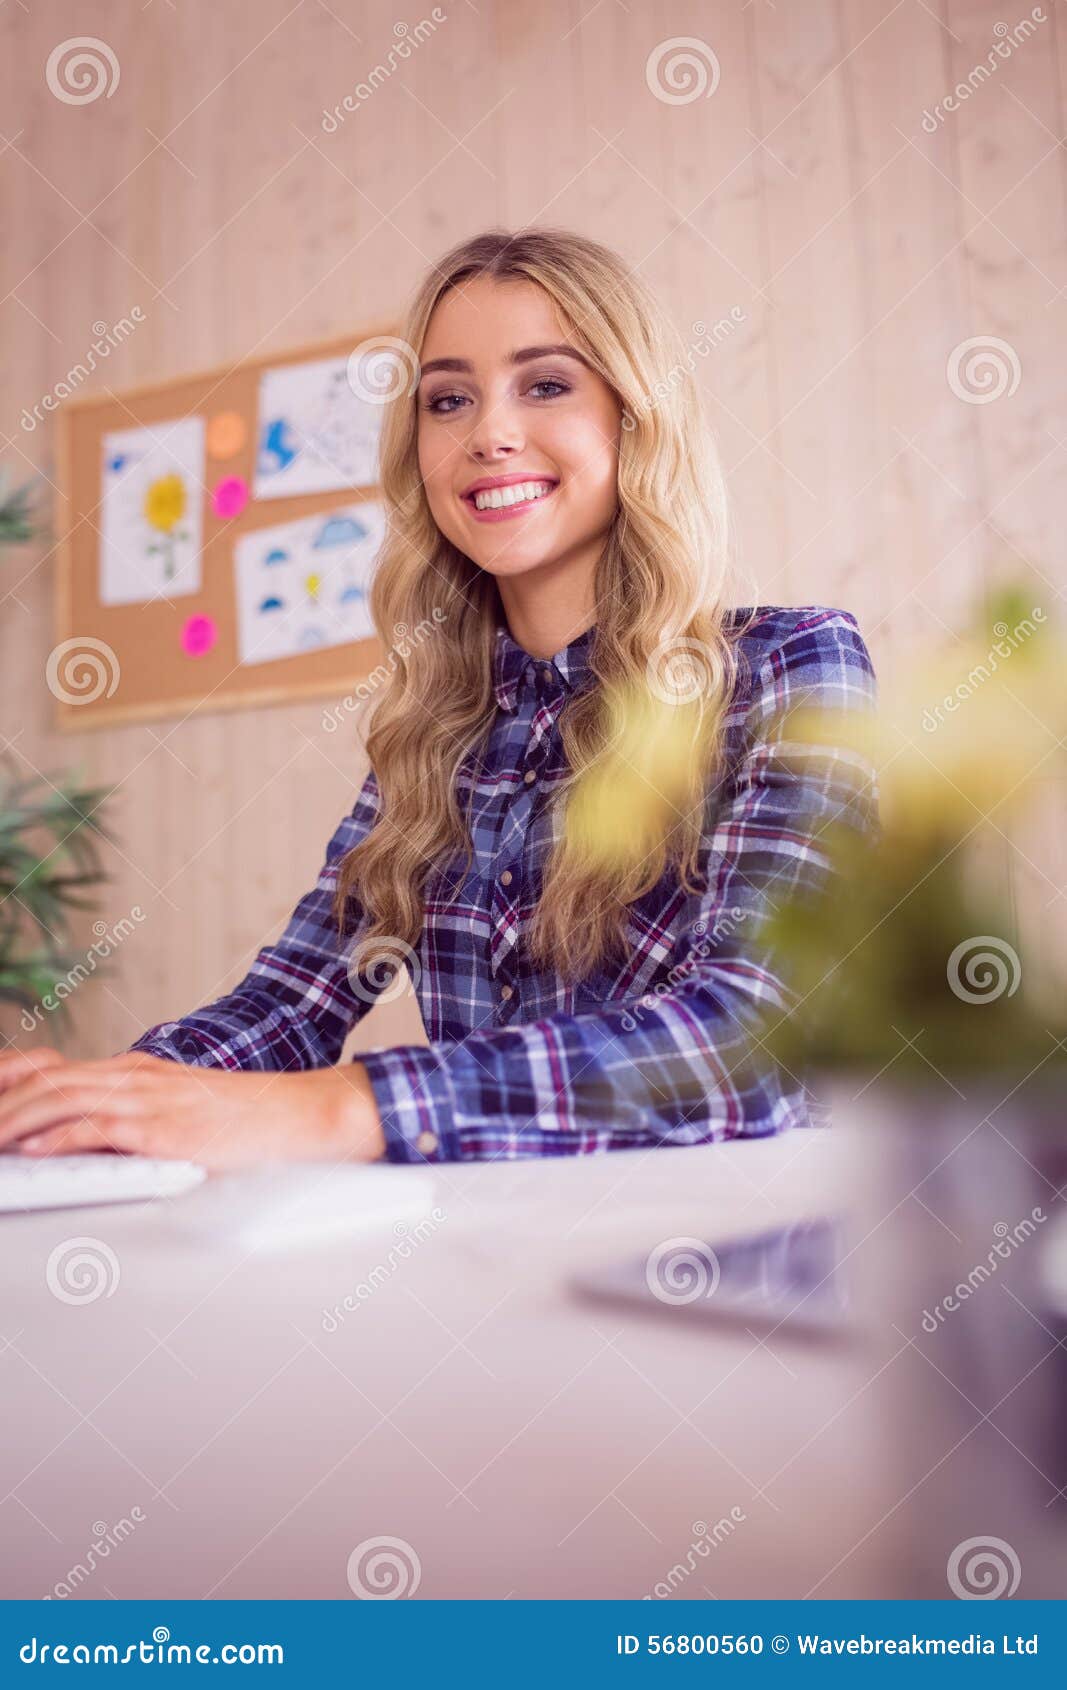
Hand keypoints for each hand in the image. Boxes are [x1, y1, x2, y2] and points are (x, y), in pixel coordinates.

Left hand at [0, 1049, 384, 1168]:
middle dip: (0, 1103)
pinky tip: (30, 1150)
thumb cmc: (247, 1122)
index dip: (7, 1084)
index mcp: (134, 1072)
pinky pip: (95, 1128)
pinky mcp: (161, 1127)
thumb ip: (132, 1123)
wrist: (301, 1116)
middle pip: (42, 1081)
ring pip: (57, 1098)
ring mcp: (147, 1099)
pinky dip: (55, 1137)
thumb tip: (81, 1148)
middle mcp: (133, 1076)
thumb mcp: (178, 1114)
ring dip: (11, 1120)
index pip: (50, 1069)